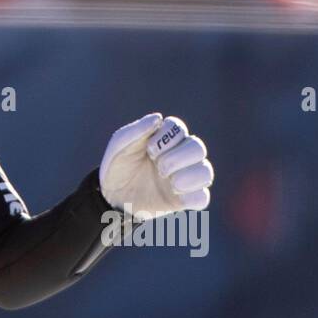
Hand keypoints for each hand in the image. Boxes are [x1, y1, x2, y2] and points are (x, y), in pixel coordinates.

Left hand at [98, 113, 213, 220]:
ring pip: (206, 171)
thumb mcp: (120, 147)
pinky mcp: (184, 200)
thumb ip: (136, 131)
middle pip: (198, 147)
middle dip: (178, 158)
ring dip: (189, 176)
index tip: (149, 150)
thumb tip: (158, 117)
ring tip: (171, 183)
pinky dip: (193, 196)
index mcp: (164, 140)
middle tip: (159, 167)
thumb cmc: (118, 168)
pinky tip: (176, 194)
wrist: (112, 197)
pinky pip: (203, 197)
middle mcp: (179, 157)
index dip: (167, 138)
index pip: (178, 128)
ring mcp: (184, 178)